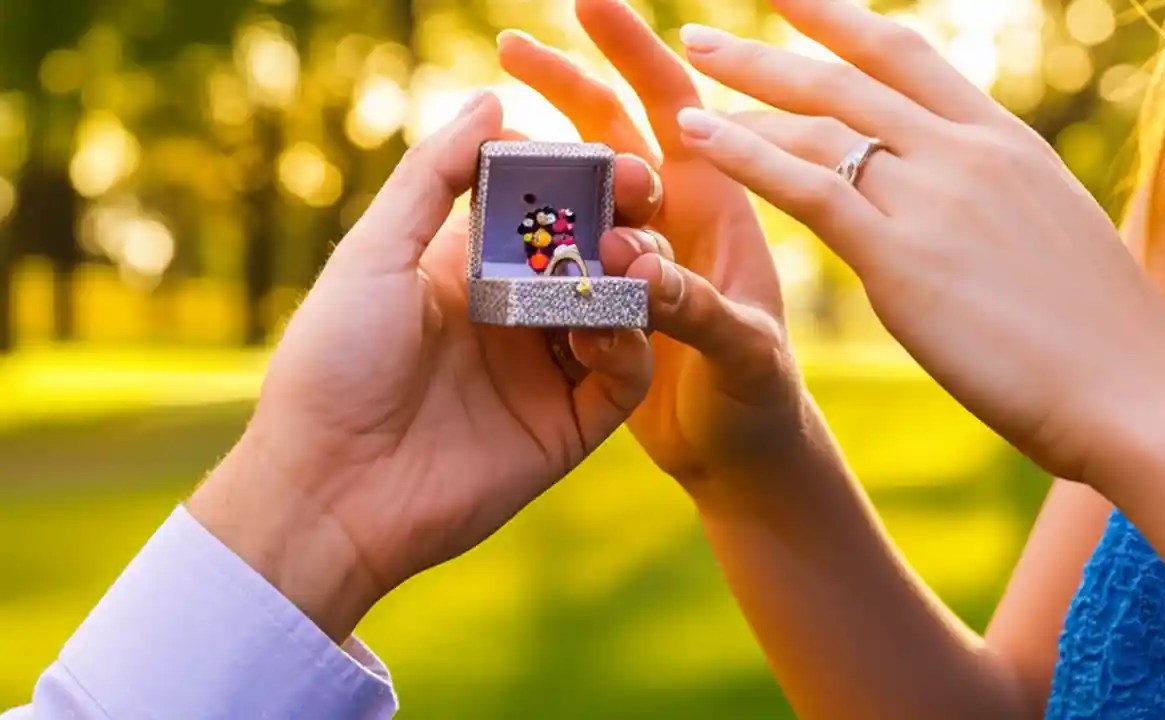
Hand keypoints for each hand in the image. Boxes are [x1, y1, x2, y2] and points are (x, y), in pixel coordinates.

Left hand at [189, 93, 654, 639]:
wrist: (329, 487)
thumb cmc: (334, 363)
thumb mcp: (376, 253)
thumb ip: (434, 175)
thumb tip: (490, 98)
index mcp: (474, 268)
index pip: (553, 208)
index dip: (587, 180)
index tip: (611, 158)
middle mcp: (519, 315)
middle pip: (600, 254)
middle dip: (627, 222)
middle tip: (640, 199)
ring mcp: (547, 371)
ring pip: (625, 310)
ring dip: (637, 277)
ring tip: (627, 259)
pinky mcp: (569, 426)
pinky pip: (625, 378)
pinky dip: (629, 344)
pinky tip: (604, 326)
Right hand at [497, 0, 811, 486]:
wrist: (744, 456)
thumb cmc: (762, 403)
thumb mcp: (744, 355)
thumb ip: (697, 308)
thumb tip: (634, 265)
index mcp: (718, 213)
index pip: (680, 111)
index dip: (637, 54)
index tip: (590, 4)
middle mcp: (672, 223)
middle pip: (616, 132)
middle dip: (569, 81)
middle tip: (512, 44)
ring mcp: (632, 258)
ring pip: (579, 186)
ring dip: (538, 152)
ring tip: (489, 126)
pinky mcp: (599, 297)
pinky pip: (553, 246)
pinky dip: (524, 223)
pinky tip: (487, 210)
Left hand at [673, 0, 1164, 483]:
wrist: (1137, 391)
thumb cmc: (1101, 334)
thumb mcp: (1048, 234)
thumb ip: (993, 203)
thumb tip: (962, 205)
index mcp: (1005, 141)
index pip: (908, 57)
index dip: (840, 22)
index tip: (790, 0)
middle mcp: (966, 151)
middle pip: (849, 77)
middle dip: (770, 51)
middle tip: (705, 35)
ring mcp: (935, 196)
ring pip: (821, 124)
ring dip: (743, 97)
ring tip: (683, 83)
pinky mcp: (903, 256)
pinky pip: (808, 185)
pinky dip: (746, 155)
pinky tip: (697, 137)